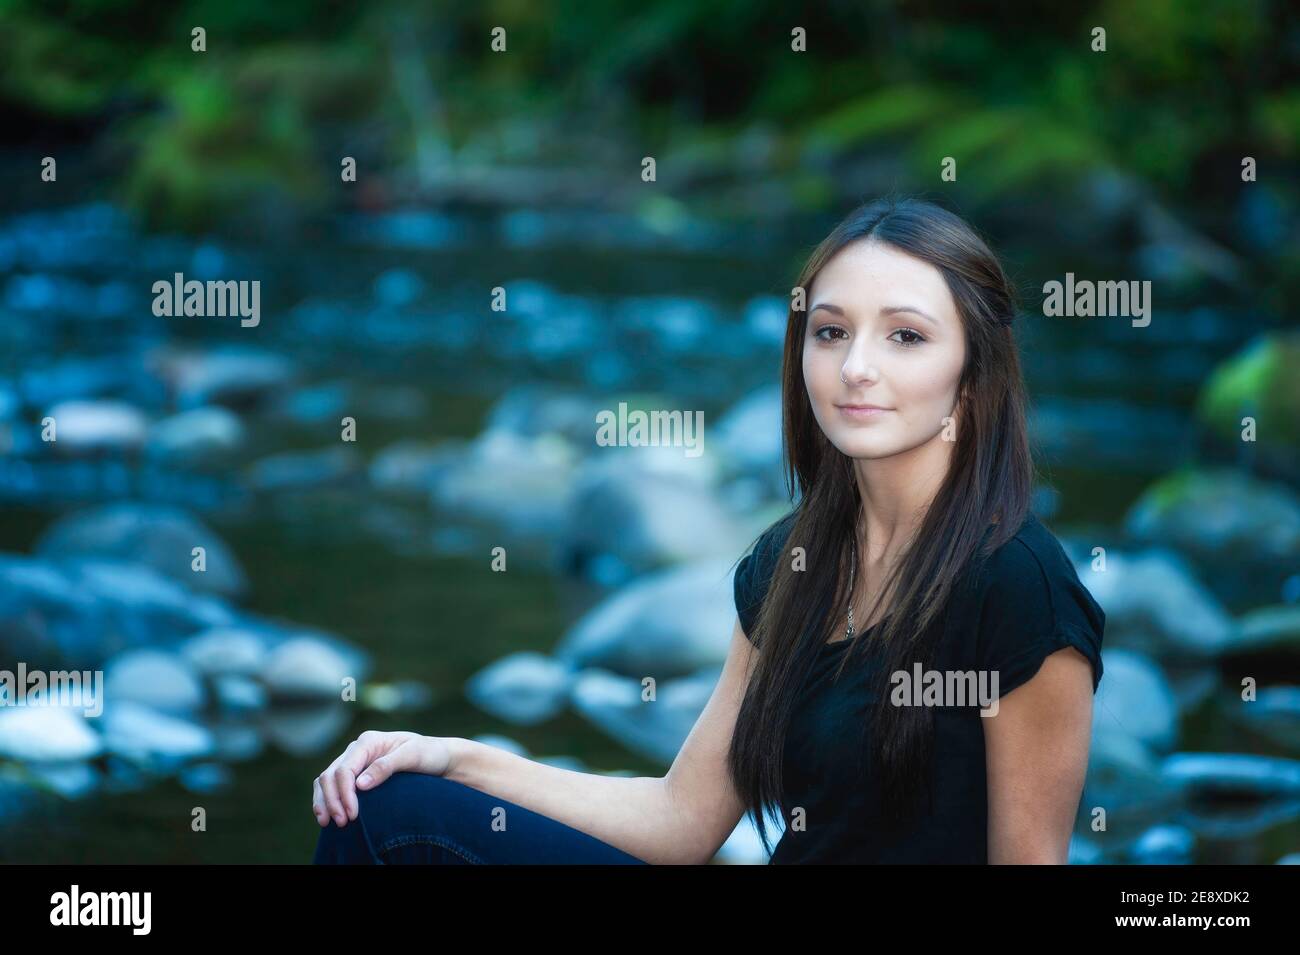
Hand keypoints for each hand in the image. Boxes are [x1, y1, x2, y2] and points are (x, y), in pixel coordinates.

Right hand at [312, 730, 453, 827]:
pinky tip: (328, 815)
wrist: (439, 758)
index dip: (344, 793)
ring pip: (326, 781)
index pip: (345, 769)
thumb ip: (386, 767)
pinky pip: (332, 786)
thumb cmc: (428, 753)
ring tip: (328, 823)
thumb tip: (359, 784)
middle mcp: (357, 750)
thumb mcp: (413, 755)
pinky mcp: (356, 774)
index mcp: (368, 741)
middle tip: (342, 823)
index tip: (352, 815)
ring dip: (324, 802)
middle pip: (330, 775)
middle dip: (332, 800)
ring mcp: (355, 761)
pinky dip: (326, 800)